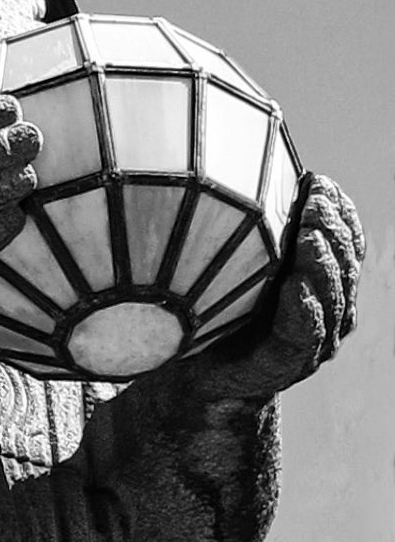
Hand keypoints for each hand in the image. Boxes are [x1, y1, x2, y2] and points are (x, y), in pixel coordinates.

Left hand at [181, 173, 362, 406]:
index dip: (339, 208)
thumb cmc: (212, 309)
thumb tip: (227, 165)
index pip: (347, 237)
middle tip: (312, 198)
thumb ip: (247, 228)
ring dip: (323, 259)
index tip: (317, 179)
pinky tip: (296, 282)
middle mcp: (330, 306)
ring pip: (334, 292)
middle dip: (333, 225)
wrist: (194, 376)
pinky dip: (305, 305)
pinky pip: (307, 330)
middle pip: (346, 260)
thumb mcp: (233, 263)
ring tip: (307, 230)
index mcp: (323, 277)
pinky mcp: (293, 362)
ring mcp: (317, 338)